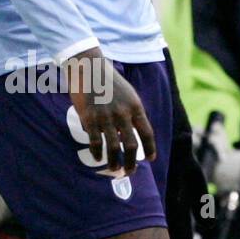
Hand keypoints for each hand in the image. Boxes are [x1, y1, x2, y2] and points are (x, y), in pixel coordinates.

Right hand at [64, 48, 155, 175]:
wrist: (89, 67)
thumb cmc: (109, 81)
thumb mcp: (128, 94)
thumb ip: (131, 113)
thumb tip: (131, 134)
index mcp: (135, 107)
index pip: (147, 133)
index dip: (150, 148)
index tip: (150, 159)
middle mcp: (123, 113)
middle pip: (131, 145)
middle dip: (131, 162)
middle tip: (129, 172)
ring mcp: (106, 117)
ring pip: (114, 147)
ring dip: (114, 162)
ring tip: (114, 169)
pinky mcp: (90, 118)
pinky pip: (95, 141)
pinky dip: (97, 152)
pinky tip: (97, 157)